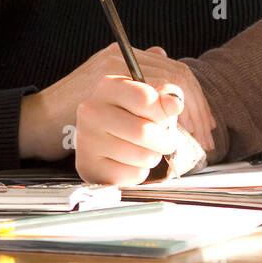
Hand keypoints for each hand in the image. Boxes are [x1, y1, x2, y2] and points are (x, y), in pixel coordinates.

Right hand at [72, 53, 209, 184]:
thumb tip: (174, 103)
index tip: (166, 117)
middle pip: (143, 131)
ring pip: (141, 156)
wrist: (101, 137)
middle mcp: (92, 111)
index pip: (145, 99)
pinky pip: (131, 175)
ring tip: (146, 150)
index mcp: (108, 87)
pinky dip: (140, 172)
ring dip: (153, 156)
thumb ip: (165, 98)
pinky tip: (130, 162)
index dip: (164, 112)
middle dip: (164, 140)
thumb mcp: (148, 98)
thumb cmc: (130, 115)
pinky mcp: (89, 167)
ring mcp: (87, 140)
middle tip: (164, 140)